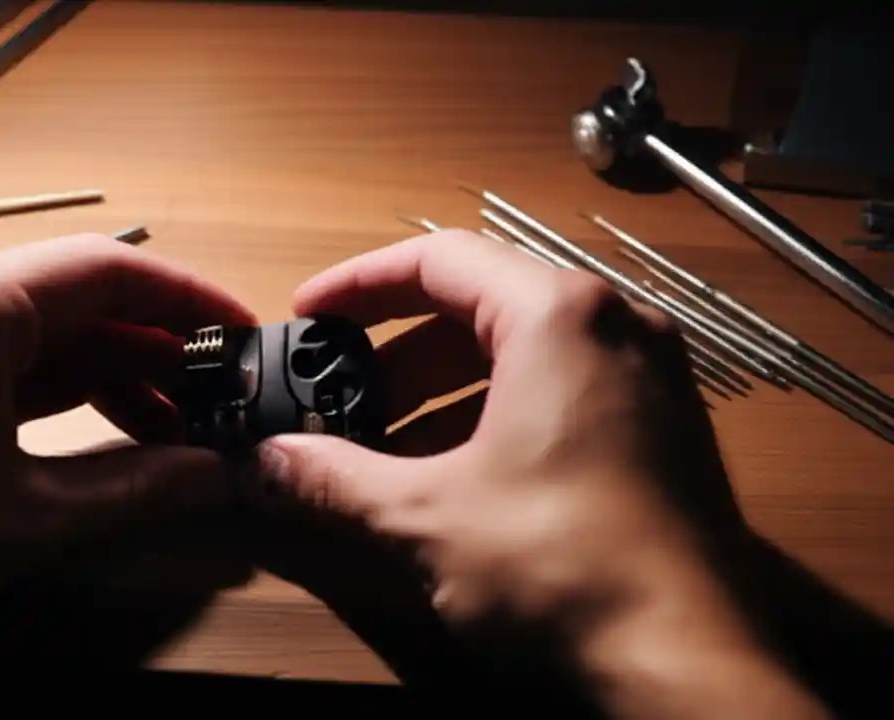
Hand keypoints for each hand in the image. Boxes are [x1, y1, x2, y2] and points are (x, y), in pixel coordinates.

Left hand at [0, 235, 253, 696]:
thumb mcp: (22, 521)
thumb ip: (134, 489)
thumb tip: (219, 475)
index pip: (102, 270)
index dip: (184, 297)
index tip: (240, 330)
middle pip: (74, 299)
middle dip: (154, 346)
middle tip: (220, 393)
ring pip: (42, 333)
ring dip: (113, 375)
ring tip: (179, 429)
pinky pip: (4, 363)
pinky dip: (62, 393)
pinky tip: (114, 432)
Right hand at [254, 230, 827, 717]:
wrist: (688, 663)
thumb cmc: (562, 565)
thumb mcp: (425, 517)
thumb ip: (332, 478)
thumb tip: (262, 464)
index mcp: (558, 316)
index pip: (438, 259)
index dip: (358, 284)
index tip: (307, 314)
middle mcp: (615, 326)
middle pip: (480, 305)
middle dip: (396, 352)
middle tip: (337, 397)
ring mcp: (649, 378)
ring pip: (520, 354)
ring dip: (440, 393)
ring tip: (381, 450)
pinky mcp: (661, 430)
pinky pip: (560, 394)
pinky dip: (492, 419)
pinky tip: (450, 479)